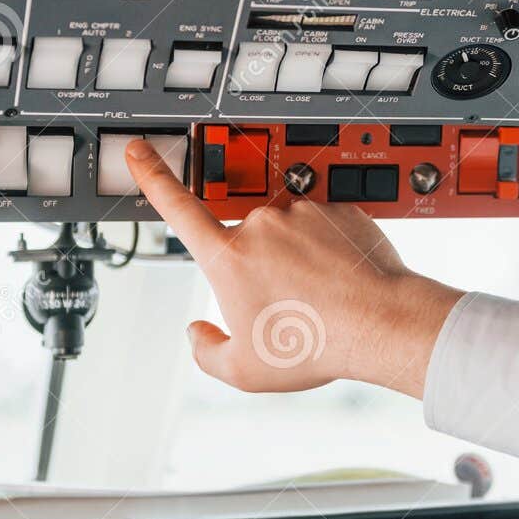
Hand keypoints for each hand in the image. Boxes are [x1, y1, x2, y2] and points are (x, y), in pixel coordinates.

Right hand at [125, 139, 462, 396]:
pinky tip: (343, 282)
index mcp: (228, 256)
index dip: (151, 175)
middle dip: (261, 269)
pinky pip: (325, 229)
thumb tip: (198, 331)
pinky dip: (330, 252)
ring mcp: (303, 212)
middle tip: (289, 306)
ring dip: (299, 259)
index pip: (176, 206)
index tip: (138, 149)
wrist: (381, 324)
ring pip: (290, 235)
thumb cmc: (313, 346)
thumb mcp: (243, 369)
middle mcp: (262, 224)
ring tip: (322, 298)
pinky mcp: (340, 209)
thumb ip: (205, 351)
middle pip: (246, 243)